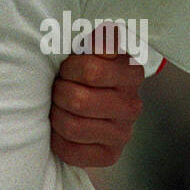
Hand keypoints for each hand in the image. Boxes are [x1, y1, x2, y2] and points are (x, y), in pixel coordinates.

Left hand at [51, 26, 145, 167]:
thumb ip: (96, 38)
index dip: (69, 68)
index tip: (67, 67)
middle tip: (58, 88)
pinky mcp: (110, 155)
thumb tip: (105, 33)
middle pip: (78, 100)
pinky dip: (58, 140)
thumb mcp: (88, 45)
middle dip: (59, 92)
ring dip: (56, 115)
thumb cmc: (81, 68)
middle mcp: (132, 105)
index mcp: (130, 73)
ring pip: (72, 126)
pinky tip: (61, 129)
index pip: (91, 70)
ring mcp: (123, 133)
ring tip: (58, 106)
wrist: (82, 104)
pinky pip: (72, 151)